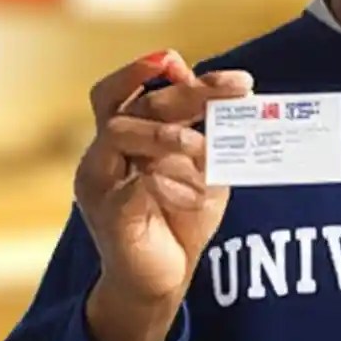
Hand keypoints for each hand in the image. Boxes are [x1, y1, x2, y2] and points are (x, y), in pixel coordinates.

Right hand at [75, 50, 252, 304]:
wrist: (163, 278)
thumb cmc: (181, 214)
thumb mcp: (205, 165)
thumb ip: (211, 131)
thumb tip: (240, 95)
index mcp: (125, 132)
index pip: (132, 87)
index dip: (156, 68)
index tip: (189, 62)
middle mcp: (105, 151)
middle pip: (136, 102)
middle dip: (187, 91)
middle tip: (237, 89)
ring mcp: (101, 182)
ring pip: (118, 132)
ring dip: (168, 134)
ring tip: (206, 149)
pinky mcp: (108, 216)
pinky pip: (131, 188)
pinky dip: (167, 184)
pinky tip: (197, 193)